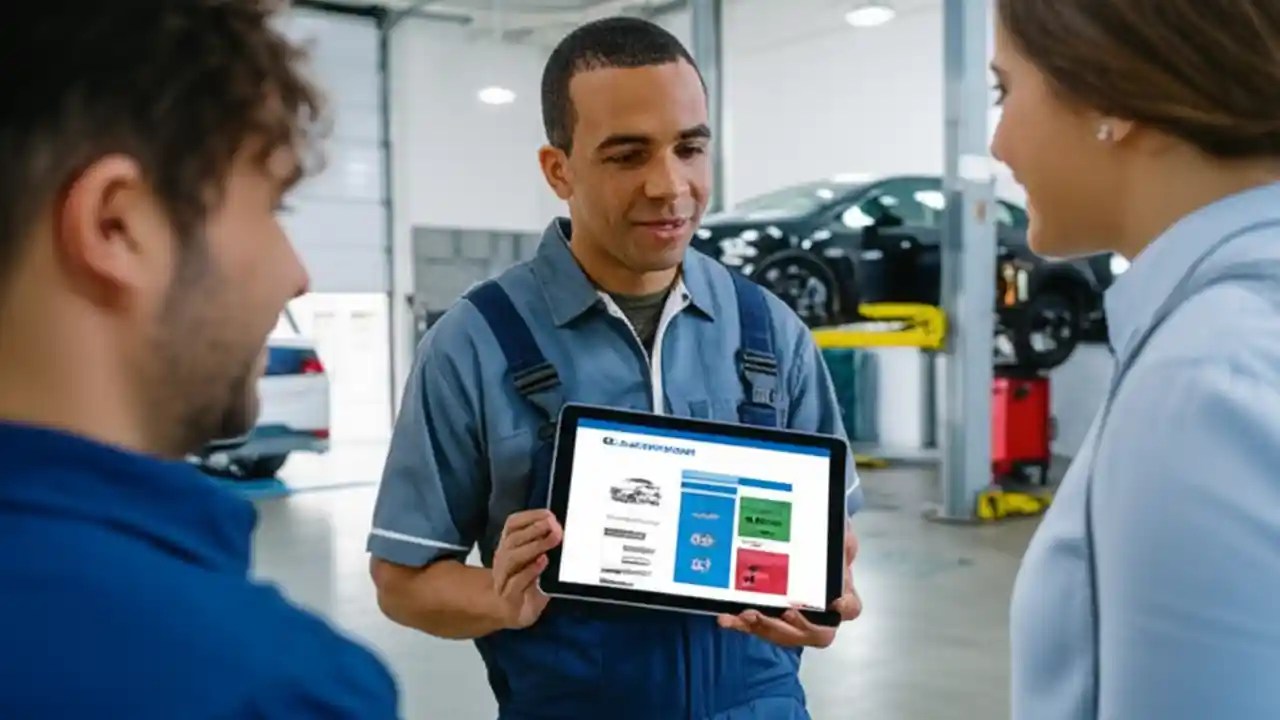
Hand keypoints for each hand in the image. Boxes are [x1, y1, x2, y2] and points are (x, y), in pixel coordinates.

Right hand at [491, 509, 562, 630]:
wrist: (514, 611)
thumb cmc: (528, 581)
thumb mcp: (536, 559)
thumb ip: (544, 543)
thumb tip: (559, 528)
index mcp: (509, 544)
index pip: (513, 524)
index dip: (530, 516)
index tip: (549, 514)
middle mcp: (503, 558)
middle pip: (513, 539)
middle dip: (535, 530)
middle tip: (555, 526)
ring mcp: (503, 577)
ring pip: (512, 557)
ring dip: (534, 546)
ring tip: (552, 540)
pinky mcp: (508, 596)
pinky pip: (515, 581)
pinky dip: (529, 570)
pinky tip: (542, 562)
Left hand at [717, 522, 861, 647]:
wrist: (788, 548)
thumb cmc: (816, 545)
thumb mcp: (830, 536)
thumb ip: (840, 537)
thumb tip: (843, 533)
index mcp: (838, 592)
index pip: (850, 606)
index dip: (845, 607)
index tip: (835, 603)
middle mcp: (820, 614)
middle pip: (818, 633)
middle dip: (798, 628)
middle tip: (784, 613)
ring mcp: (794, 620)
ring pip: (785, 635)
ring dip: (766, 627)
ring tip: (747, 614)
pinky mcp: (768, 620)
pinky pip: (757, 628)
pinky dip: (741, 624)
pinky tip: (726, 618)